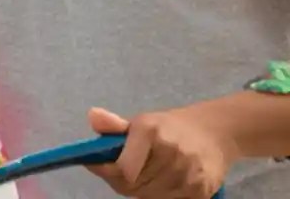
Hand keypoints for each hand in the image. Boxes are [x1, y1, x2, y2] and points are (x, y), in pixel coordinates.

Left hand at [86, 106, 232, 197]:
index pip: (122, 169)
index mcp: (149, 131)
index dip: (106, 172)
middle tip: (126, 170)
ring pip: (150, 196)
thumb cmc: (168, 128)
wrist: (214, 132)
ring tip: (148, 173)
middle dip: (123, 181)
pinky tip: (165, 181)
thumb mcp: (141, 122)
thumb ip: (113, 126)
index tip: (98, 167)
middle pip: (133, 185)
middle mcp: (169, 150)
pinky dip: (161, 195)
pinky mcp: (201, 189)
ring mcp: (188, 171)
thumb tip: (92, 116)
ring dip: (143, 189)